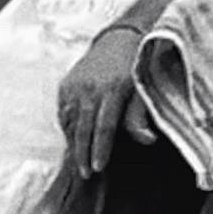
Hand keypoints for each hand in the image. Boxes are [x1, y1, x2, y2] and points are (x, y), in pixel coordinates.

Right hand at [56, 25, 143, 177]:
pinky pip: (64, 113)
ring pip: (71, 123)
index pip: (104, 126)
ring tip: (79, 163)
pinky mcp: (65, 85)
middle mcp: (89, 87)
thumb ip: (140, 116)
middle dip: (83, 154)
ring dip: (74, 144)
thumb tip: (148, 140)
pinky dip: (68, 129)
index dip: (100, 149)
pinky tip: (73, 141)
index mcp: (112, 88)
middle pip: (84, 129)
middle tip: (85, 175)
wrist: (119, 38)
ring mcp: (75, 86)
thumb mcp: (143, 89)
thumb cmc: (137, 68)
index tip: (98, 168)